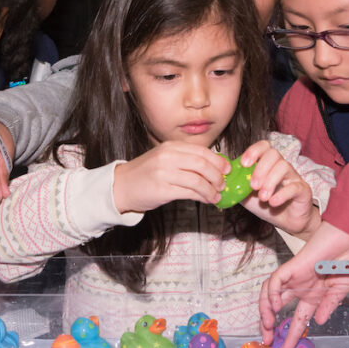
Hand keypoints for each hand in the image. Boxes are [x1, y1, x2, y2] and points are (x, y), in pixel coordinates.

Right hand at [112, 141, 229, 213]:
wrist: (121, 186)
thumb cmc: (146, 174)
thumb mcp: (164, 159)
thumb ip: (185, 159)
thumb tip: (213, 167)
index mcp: (170, 147)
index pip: (201, 151)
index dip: (218, 161)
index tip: (227, 169)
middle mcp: (167, 157)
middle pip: (202, 164)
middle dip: (217, 176)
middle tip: (223, 184)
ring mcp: (164, 173)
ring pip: (197, 180)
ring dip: (211, 189)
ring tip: (217, 196)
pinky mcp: (162, 190)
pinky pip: (189, 193)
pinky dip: (202, 197)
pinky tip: (207, 200)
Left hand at [239, 141, 318, 234]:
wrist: (287, 221)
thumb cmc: (267, 204)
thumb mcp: (246, 196)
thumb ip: (235, 186)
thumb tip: (219, 180)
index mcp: (268, 164)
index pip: (264, 146)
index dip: (253, 151)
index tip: (244, 164)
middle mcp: (282, 166)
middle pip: (274, 154)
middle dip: (260, 169)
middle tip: (253, 186)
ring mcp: (293, 177)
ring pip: (284, 167)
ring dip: (270, 181)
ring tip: (263, 197)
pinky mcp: (303, 190)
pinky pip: (294, 186)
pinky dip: (281, 194)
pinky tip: (272, 202)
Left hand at [260, 221, 348, 347]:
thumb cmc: (348, 259)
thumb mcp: (341, 289)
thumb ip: (329, 304)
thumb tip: (319, 321)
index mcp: (313, 295)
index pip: (298, 318)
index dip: (293, 334)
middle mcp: (300, 288)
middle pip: (277, 308)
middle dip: (270, 326)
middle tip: (268, 343)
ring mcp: (295, 277)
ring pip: (270, 294)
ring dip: (266, 311)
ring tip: (267, 327)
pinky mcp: (292, 267)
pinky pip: (276, 281)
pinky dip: (272, 294)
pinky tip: (276, 307)